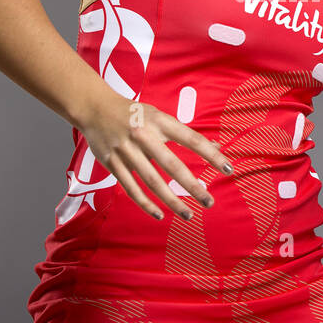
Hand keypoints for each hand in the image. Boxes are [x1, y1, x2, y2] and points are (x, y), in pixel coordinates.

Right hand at [77, 95, 233, 220]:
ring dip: (171, 201)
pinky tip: (159, 215)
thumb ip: (185, 134)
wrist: (94, 107)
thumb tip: (216, 147)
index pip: (191, 139)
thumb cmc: (134, 114)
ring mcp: (126, 150)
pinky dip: (145, 203)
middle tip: (209, 202)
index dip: (211, 155)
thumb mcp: (160, 116)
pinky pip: (131, 188)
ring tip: (187, 214)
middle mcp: (143, 135)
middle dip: (192, 186)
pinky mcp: (112, 163)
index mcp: (159, 121)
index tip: (228, 170)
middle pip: (172, 165)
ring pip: (152, 181)